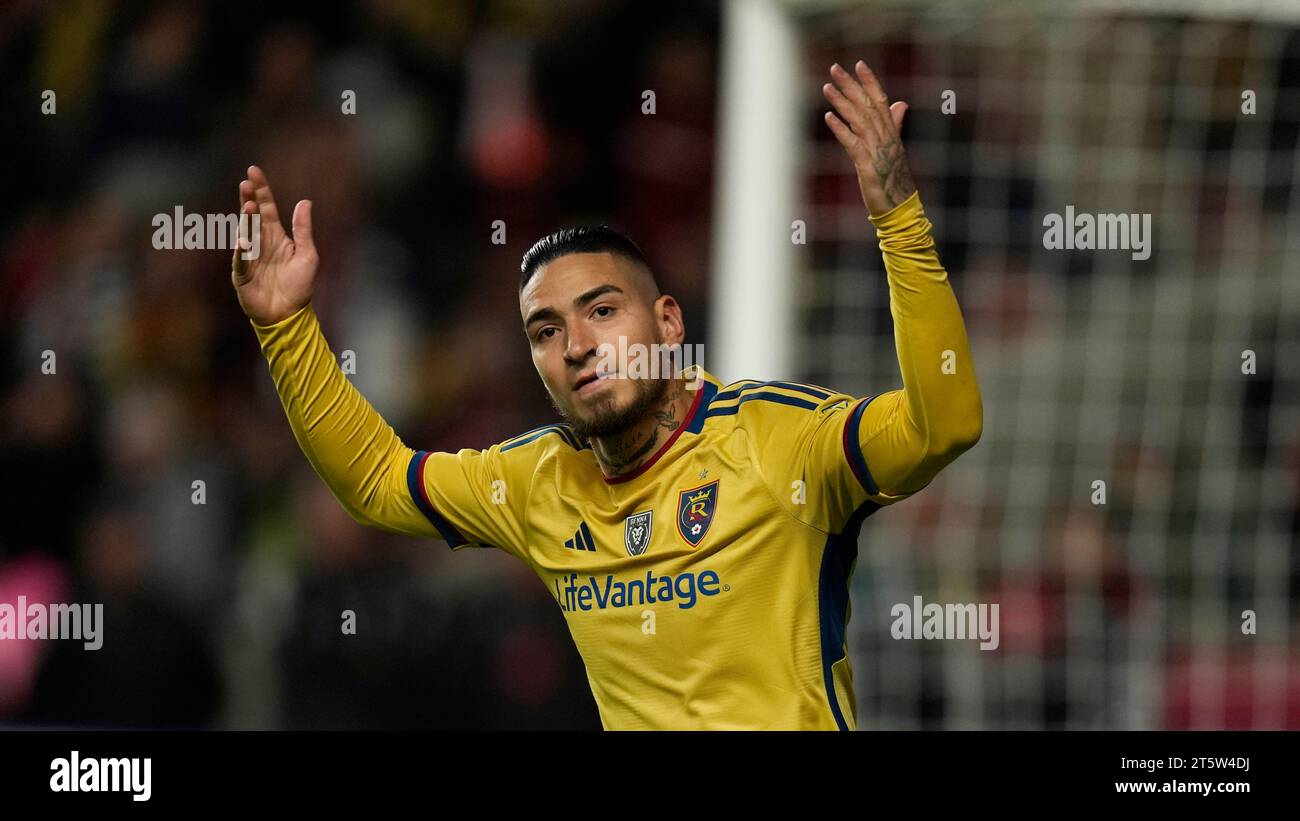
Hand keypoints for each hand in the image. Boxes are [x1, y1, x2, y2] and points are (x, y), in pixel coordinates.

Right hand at [231, 165, 317, 324]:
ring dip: (247, 220)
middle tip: (246, 182)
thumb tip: (305, 202)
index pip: (267, 208)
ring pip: (246, 233)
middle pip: (253, 216)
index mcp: (276, 236)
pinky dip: (242, 250)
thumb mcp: (307, 255)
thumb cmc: (299, 286)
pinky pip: (241, 259)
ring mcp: (249, 257)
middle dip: (249, 199)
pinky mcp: (242, 274)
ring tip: (250, 205)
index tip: (253, 171)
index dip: (261, 190)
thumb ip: (303, 230)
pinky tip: (243, 239)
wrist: (289, 314)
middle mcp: (260, 243)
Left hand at [822, 61, 914, 215]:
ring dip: (841, 102)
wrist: (900, 205)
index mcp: (890, 132)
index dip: (870, 81)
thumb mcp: (895, 147)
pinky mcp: (867, 166)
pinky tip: (829, 117)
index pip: (881, 100)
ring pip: (858, 120)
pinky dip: (841, 129)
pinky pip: (852, 144)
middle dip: (851, 85)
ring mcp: (877, 151)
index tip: (859, 63)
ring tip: (827, 87)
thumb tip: (901, 103)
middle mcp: (885, 137)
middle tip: (835, 68)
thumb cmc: (894, 177)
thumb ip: (895, 123)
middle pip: (867, 105)